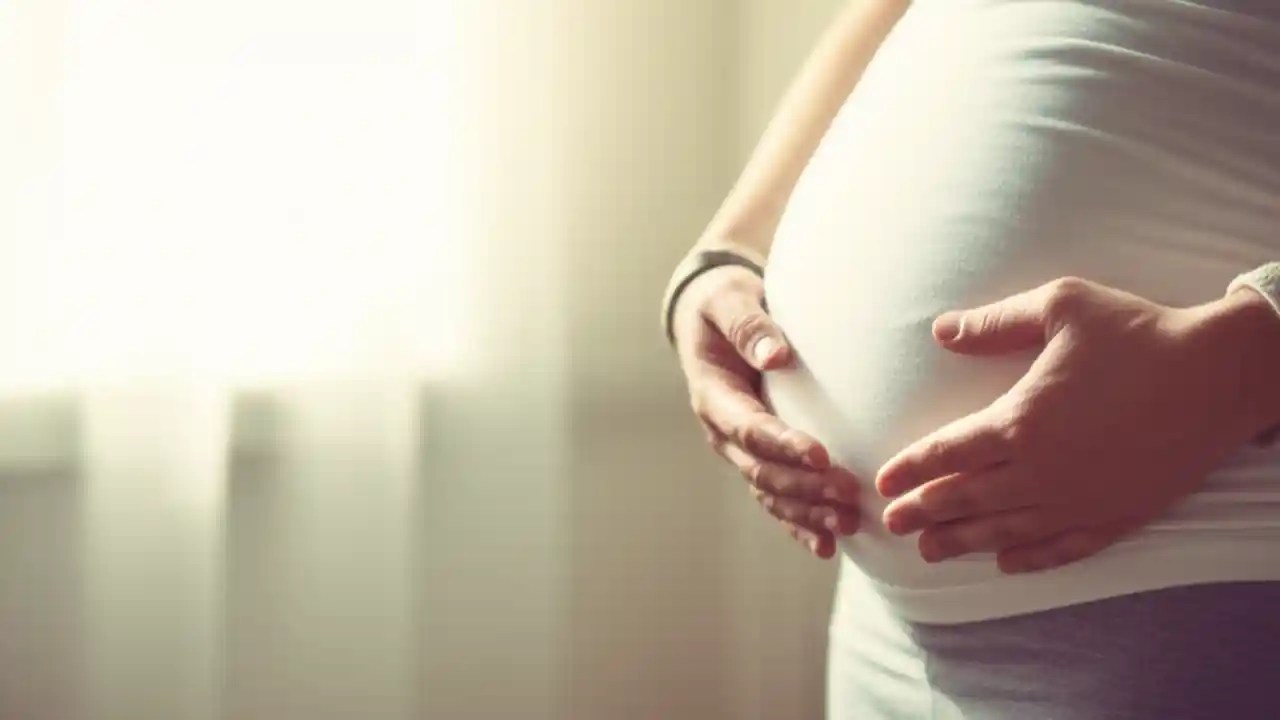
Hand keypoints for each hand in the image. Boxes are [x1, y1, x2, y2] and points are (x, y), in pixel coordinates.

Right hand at [674, 262, 859, 557]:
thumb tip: (775, 355)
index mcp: (713, 396)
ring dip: (806, 512)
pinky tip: (827, 546)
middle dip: (805, 487)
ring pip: (770, 492)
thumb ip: (748, 325)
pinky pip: (776, 498)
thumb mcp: (727, 300)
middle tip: (850, 495)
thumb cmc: (721, 303)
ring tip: (846, 525)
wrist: (710, 317)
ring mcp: (739, 450)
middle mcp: (723, 431)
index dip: (783, 445)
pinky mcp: (758, 456)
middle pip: (762, 471)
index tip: (822, 455)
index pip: (749, 429)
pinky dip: (799, 523)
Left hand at [876, 277, 1277, 572]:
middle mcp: (1042, 470)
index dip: (911, 469)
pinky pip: (1063, 548)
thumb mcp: (1061, 306)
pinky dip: (1030, 558)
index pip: (948, 453)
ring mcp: (1080, 499)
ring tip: (931, 550)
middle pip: (966, 499)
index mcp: (1021, 420)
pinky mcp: (1117, 515)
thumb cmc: (1138, 332)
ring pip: (1006, 531)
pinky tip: (1007, 564)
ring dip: (964, 542)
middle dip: (924, 512)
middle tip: (892, 524)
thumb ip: (995, 322)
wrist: (1219, 374)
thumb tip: (941, 330)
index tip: (883, 482)